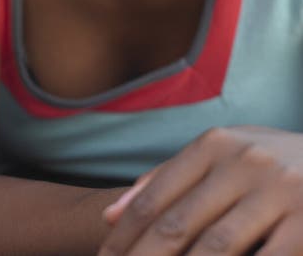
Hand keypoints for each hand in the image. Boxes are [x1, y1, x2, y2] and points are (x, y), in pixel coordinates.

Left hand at [98, 126, 302, 254]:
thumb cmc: (272, 164)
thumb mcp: (225, 154)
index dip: (124, 235)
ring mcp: (279, 192)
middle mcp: (243, 163)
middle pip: (177, 224)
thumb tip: (112, 213)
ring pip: (215, 248)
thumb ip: (170, 177)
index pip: (156, 195)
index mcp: (215, 144)